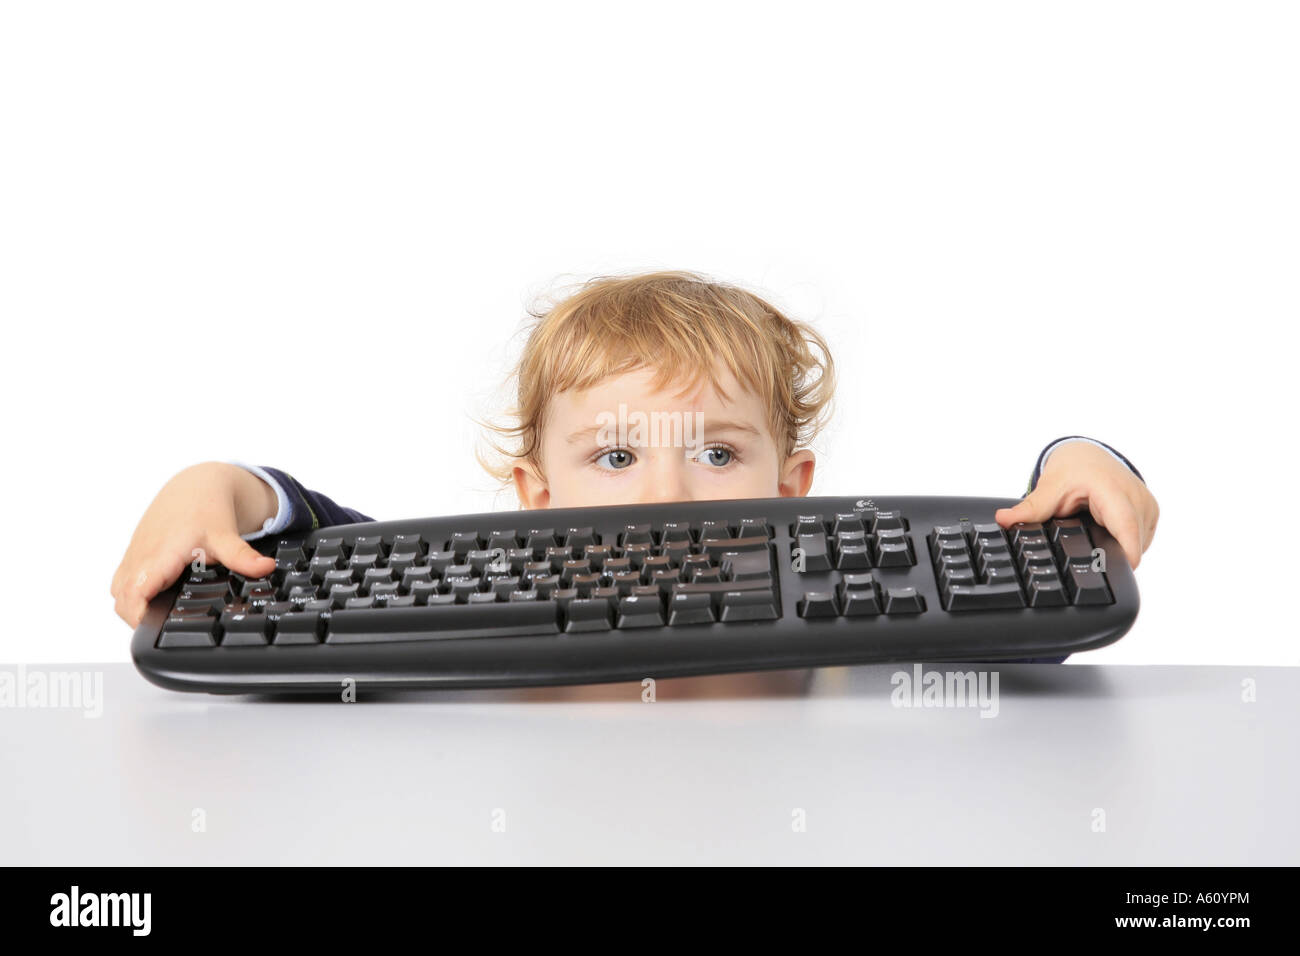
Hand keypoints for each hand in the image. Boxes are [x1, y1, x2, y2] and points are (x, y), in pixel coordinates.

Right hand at [111, 462, 277, 627]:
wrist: (196, 484)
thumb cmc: (205, 507)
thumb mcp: (225, 535)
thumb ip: (243, 557)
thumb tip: (264, 568)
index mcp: (158, 555)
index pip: (133, 595)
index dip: (138, 616)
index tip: (155, 628)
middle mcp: (140, 556)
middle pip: (121, 600)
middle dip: (137, 618)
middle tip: (164, 627)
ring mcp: (134, 554)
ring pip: (118, 590)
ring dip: (132, 605)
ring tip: (159, 616)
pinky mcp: (135, 553)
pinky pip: (122, 579)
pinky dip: (133, 592)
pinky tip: (155, 597)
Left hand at [994, 441, 1158, 568]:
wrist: (1090, 454)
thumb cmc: (1075, 468)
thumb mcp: (1050, 487)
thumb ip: (1030, 509)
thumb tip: (1004, 520)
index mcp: (1113, 490)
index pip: (1125, 527)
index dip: (1124, 553)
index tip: (1115, 572)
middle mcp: (1137, 499)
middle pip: (1131, 541)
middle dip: (1111, 555)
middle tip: (1084, 563)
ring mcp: (1147, 507)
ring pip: (1137, 543)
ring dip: (1117, 547)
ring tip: (1092, 538)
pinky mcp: (1150, 514)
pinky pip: (1140, 539)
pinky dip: (1123, 541)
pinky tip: (1103, 535)